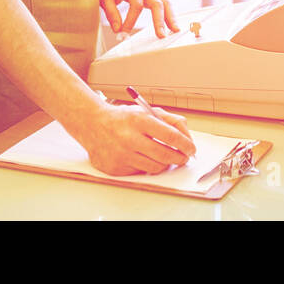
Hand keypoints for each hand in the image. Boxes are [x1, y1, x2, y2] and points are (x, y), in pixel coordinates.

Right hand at [71, 102, 195, 175]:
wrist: (92, 124)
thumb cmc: (121, 118)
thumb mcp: (145, 111)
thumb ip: (169, 120)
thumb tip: (187, 136)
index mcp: (139, 120)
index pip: (171, 136)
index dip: (186, 144)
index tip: (191, 148)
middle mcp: (129, 138)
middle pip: (166, 155)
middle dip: (180, 158)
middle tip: (183, 157)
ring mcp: (121, 155)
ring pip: (155, 167)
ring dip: (164, 163)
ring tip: (163, 156)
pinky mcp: (115, 168)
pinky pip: (140, 172)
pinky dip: (145, 166)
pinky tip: (142, 157)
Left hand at [99, 0, 179, 37]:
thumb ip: (111, 12)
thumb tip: (118, 29)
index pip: (136, 5)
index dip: (131, 21)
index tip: (123, 34)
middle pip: (156, 3)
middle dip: (159, 20)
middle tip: (161, 35)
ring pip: (165, 3)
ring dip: (170, 17)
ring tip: (175, 31)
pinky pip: (164, 5)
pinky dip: (169, 15)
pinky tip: (172, 27)